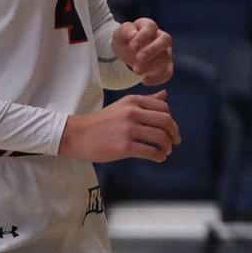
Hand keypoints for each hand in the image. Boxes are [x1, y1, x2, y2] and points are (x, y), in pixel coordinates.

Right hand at [59, 94, 180, 163]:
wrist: (76, 135)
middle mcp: (133, 112)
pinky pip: (150, 151)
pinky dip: (159, 156)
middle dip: (174, 132)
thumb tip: (165, 95)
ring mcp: (128, 130)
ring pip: (160, 136)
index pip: (164, 107)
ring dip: (167, 145)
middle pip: (165, 121)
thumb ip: (145, 101)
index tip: (170, 128)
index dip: (170, 119)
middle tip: (175, 141)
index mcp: (134, 101)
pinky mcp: (124, 147)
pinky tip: (159, 158)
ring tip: (166, 151)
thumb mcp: (123, 105)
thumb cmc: (100, 121)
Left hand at [113, 17, 172, 85]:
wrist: (127, 52)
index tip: (132, 47)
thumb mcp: (119, 34)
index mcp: (149, 27)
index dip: (143, 36)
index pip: (151, 27)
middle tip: (138, 59)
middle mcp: (160, 38)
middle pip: (166, 40)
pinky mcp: (165, 65)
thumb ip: (125, 31)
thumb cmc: (124, 40)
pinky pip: (167, 73)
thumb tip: (133, 34)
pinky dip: (157, 78)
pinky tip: (145, 80)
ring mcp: (165, 52)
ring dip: (151, 66)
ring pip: (166, 58)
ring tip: (136, 71)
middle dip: (152, 51)